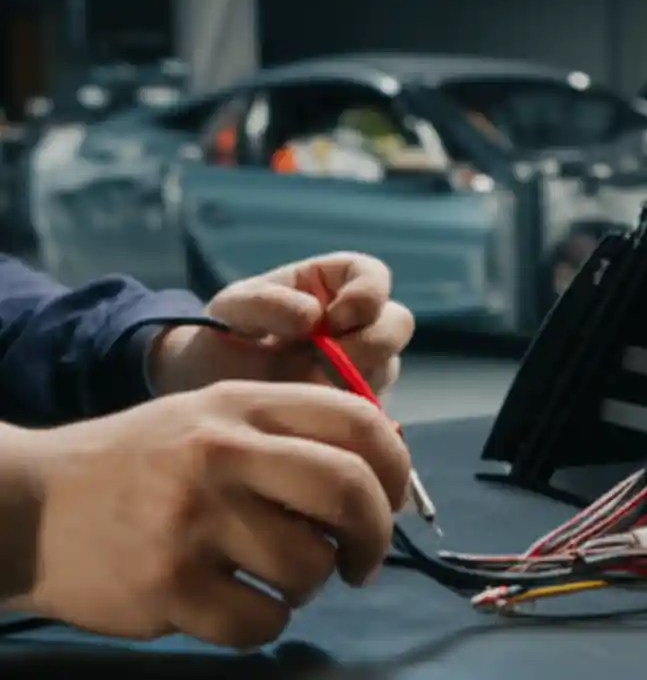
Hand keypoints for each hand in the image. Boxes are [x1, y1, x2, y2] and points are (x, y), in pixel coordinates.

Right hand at [15, 380, 409, 647]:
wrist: (32, 505)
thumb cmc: (145, 463)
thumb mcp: (214, 417)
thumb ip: (293, 430)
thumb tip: (387, 468)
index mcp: (243, 404)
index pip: (361, 424)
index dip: (397, 470)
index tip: (391, 503)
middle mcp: (221, 452)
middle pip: (349, 491)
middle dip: (375, 537)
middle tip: (362, 562)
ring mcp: (193, 519)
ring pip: (310, 568)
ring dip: (310, 585)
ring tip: (276, 576)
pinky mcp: (168, 585)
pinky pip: (262, 622)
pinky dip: (264, 622)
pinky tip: (236, 603)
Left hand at [151, 253, 413, 396]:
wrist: (204, 392)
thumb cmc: (220, 339)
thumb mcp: (231, 311)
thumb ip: (266, 302)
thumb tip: (311, 316)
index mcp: (332, 285)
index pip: (373, 276)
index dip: (366, 294)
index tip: (332, 320)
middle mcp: (357, 324)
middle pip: (397, 324)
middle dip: (367, 344)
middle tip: (322, 364)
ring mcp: (363, 366)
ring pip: (388, 368)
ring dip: (355, 380)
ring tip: (307, 392)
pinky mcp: (358, 406)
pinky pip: (376, 407)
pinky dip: (350, 412)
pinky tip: (314, 415)